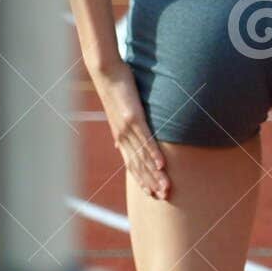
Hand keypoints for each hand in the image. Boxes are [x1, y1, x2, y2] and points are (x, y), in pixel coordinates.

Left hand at [93, 61, 168, 199]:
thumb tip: (120, 143)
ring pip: (143, 157)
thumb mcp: (118, 113)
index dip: (142, 180)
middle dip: (151, 183)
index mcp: (121, 137)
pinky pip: (146, 139)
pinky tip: (161, 165)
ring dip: (155, 174)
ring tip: (166, 187)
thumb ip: (122, 131)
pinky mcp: (134, 117)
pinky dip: (154, 154)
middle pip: (138, 166)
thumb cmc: (115, 89)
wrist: (105, 73)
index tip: (152, 194)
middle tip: (163, 197)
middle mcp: (123, 137)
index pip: (132, 164)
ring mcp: (128, 128)